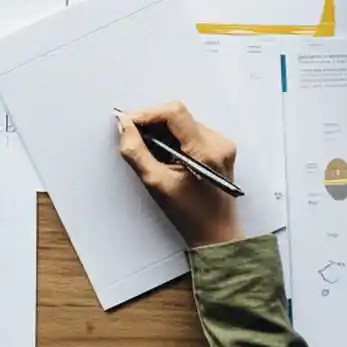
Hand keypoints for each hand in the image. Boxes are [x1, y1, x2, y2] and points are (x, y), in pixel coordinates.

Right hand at [117, 101, 242, 247]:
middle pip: (178, 116)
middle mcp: (218, 143)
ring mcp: (222, 144)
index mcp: (206, 151)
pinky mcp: (219, 147)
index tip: (128, 122)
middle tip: (134, 137)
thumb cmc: (190, 215)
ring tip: (151, 152)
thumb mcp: (156, 183)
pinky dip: (173, 138)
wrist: (216, 233)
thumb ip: (136, 152)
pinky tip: (166, 155)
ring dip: (162, 132)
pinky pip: (190, 132)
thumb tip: (124, 126)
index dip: (147, 114)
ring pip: (183, 123)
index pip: (174, 113)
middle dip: (152, 123)